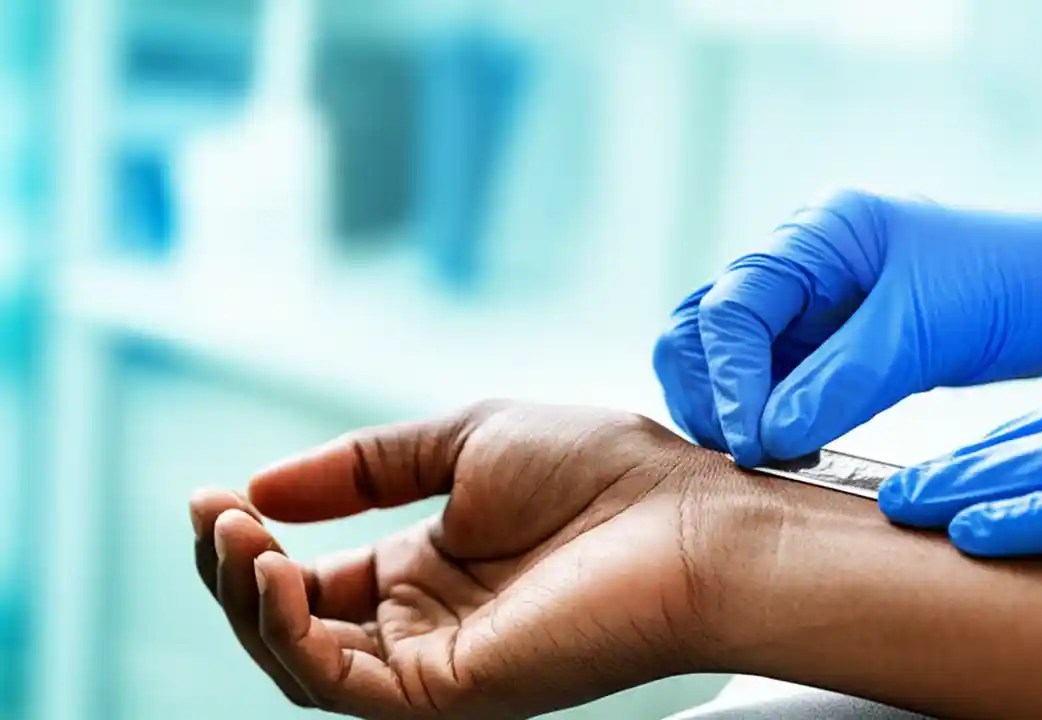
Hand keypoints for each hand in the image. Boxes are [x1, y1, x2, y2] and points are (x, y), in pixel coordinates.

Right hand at [189, 401, 739, 718]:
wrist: (683, 515)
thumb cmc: (600, 471)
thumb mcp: (463, 441)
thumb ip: (364, 465)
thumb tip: (260, 484)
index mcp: (427, 569)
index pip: (310, 577)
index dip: (253, 539)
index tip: (217, 492)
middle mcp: (423, 625)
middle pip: (291, 624)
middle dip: (234, 571)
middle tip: (210, 512)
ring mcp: (436, 664)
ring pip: (303, 663)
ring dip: (252, 601)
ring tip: (235, 534)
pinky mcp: (453, 692)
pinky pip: (344, 687)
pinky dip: (294, 637)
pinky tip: (281, 573)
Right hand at [654, 149, 1041, 465]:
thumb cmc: (1019, 281)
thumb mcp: (930, 329)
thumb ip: (843, 379)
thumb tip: (767, 435)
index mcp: (821, 233)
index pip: (732, 305)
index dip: (729, 378)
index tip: (753, 444)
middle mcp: (803, 262)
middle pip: (705, 325)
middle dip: (710, 389)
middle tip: (744, 454)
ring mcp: (814, 304)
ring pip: (728, 357)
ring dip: (732, 406)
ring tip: (764, 458)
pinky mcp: (832, 343)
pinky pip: (773, 381)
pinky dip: (767, 416)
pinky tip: (789, 451)